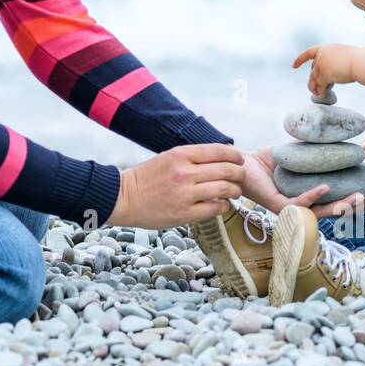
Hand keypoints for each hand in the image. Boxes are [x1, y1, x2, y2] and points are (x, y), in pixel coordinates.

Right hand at [107, 143, 244, 228]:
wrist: (124, 198)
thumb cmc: (147, 177)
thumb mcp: (168, 157)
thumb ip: (193, 157)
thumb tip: (221, 158)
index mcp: (180, 155)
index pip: (219, 151)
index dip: (235, 156)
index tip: (239, 160)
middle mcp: (184, 173)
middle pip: (227, 170)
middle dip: (239, 173)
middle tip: (240, 177)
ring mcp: (185, 194)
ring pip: (225, 189)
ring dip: (235, 191)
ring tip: (234, 192)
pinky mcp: (184, 213)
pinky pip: (215, 208)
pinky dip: (224, 206)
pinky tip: (223, 205)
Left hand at [238, 146, 364, 218]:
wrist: (245, 162)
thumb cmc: (272, 160)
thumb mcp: (302, 153)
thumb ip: (320, 150)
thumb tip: (345, 139)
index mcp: (315, 194)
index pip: (343, 198)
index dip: (363, 194)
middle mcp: (307, 205)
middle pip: (340, 209)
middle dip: (363, 204)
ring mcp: (294, 209)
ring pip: (323, 211)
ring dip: (344, 204)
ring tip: (361, 197)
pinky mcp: (279, 206)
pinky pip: (300, 203)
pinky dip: (314, 195)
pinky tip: (327, 188)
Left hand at [291, 44, 364, 96]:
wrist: (360, 62)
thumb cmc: (357, 59)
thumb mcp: (342, 55)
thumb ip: (333, 61)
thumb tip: (329, 74)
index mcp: (325, 49)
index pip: (309, 53)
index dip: (300, 60)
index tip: (293, 66)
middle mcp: (321, 56)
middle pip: (313, 70)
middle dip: (314, 79)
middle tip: (316, 88)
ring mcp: (322, 65)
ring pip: (313, 79)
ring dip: (314, 88)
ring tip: (316, 94)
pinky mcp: (324, 75)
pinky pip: (320, 86)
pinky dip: (321, 91)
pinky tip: (322, 95)